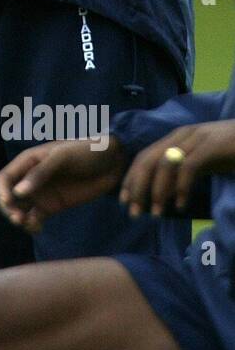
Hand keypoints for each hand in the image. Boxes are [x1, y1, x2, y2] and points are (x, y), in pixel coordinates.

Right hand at [0, 136, 124, 233]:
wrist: (112, 162)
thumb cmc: (86, 152)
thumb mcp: (63, 158)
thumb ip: (40, 173)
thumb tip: (17, 192)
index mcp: (28, 162)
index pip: (4, 178)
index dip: (1, 191)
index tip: (8, 203)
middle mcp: (30, 178)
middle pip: (8, 197)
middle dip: (9, 209)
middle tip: (19, 219)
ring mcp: (41, 193)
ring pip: (19, 209)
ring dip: (18, 219)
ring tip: (29, 224)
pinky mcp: (52, 206)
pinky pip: (34, 218)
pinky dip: (31, 225)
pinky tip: (38, 228)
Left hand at [120, 120, 234, 217]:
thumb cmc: (229, 151)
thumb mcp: (200, 162)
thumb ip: (181, 174)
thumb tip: (163, 195)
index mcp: (175, 138)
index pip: (143, 157)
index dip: (131, 179)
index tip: (125, 202)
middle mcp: (180, 136)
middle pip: (147, 161)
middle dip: (137, 188)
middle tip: (134, 213)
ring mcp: (195, 139)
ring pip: (164, 164)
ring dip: (156, 191)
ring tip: (155, 213)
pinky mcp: (211, 146)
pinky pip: (189, 167)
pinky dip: (181, 188)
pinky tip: (180, 205)